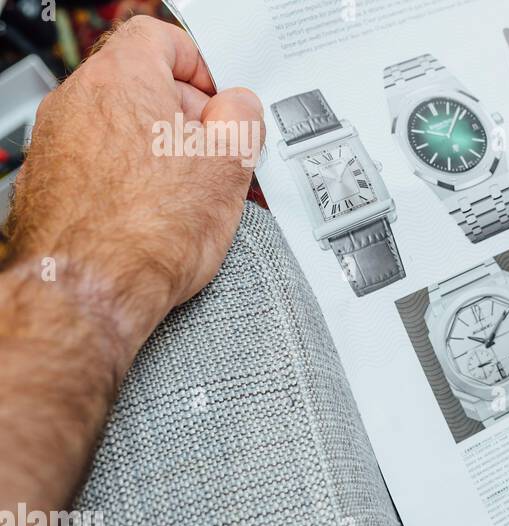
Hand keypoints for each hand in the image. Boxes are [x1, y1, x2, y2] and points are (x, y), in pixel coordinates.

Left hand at [5, 16, 263, 354]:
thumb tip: (239, 109)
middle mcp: (77, 102)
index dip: (200, 64)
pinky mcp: (49, 183)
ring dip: (158, 150)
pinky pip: (99, 164)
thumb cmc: (146, 231)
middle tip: (215, 150)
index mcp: (120, 79)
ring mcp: (57, 143)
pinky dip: (129, 179)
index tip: (219, 99)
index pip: (159, 37)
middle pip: (139, 83)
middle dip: (183, 113)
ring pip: (119, 126)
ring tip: (189, 192)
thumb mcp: (230, 164)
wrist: (88, 289)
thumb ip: (243, 119)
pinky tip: (155, 215)